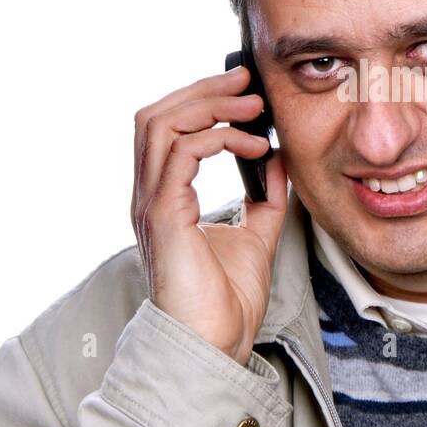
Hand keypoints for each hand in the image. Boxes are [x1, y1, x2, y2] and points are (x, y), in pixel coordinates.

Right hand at [130, 64, 287, 365]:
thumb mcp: (256, 236)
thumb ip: (265, 198)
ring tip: (252, 107)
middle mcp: (148, 196)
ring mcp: (151, 205)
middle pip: (155, 115)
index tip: (244, 88)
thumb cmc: (226, 303)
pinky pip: (179, 154)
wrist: (214, 345)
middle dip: (202, 90)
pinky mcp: (164, 216)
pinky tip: (252, 147)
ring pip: (160, 125)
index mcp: (163, 199)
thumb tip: (278, 159)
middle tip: (246, 81)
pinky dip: (218, 138)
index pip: (165, 129)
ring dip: (209, 106)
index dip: (199, 100)